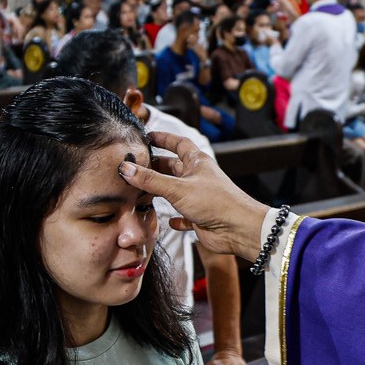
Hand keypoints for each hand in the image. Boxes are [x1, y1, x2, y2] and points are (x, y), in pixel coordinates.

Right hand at [118, 132, 267, 260]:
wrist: (237, 228)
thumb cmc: (216, 202)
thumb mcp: (178, 188)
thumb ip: (151, 180)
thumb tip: (126, 168)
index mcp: (197, 162)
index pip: (178, 143)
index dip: (163, 138)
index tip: (148, 136)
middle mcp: (198, 177)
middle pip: (174, 167)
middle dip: (156, 165)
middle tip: (137, 166)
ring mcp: (199, 197)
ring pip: (176, 190)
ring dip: (161, 191)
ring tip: (142, 190)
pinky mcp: (200, 216)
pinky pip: (184, 215)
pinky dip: (175, 217)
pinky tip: (168, 220)